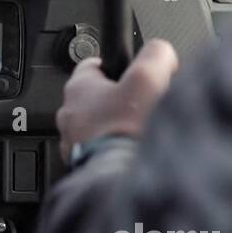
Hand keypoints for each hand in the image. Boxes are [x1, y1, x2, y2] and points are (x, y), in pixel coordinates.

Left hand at [56, 39, 178, 162]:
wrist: (117, 180)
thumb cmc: (126, 132)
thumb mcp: (148, 79)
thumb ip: (156, 55)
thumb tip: (162, 52)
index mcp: (79, 87)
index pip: (93, 65)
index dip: (118, 66)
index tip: (133, 72)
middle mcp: (70, 114)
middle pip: (98, 97)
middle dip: (120, 100)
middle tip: (144, 106)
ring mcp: (74, 141)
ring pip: (98, 125)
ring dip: (116, 127)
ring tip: (139, 133)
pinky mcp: (82, 164)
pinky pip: (99, 150)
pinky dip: (113, 149)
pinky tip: (131, 153)